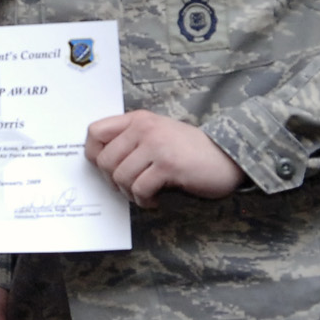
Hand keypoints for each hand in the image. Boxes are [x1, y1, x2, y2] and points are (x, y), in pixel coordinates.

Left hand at [85, 111, 245, 208]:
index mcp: (138, 119)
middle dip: (113, 181)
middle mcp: (144, 128)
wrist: (227, 157)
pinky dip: (144, 201)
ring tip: (144, 194)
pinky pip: (139, 189)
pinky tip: (154, 199)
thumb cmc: (189, 151)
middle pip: (104, 160)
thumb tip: (99, 163)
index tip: (107, 169)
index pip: (95, 132)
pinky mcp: (168, 165)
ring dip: (129, 194)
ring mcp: (156, 145)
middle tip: (129, 187)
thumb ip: (131, 141)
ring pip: (120, 177)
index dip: (93, 154)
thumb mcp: (157, 136)